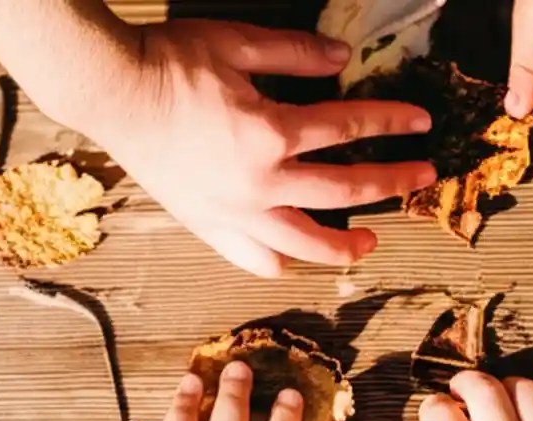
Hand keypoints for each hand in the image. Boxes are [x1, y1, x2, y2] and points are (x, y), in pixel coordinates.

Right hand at [94, 20, 435, 276]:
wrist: (111, 91)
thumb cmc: (170, 62)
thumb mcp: (239, 44)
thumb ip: (297, 53)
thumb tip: (344, 59)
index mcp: (271, 134)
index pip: (348, 127)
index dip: (391, 121)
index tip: (421, 123)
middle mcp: (259, 183)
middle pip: (343, 190)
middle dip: (391, 182)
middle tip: (422, 177)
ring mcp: (233, 212)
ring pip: (302, 243)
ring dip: (343, 245)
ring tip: (369, 242)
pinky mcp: (207, 224)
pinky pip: (250, 257)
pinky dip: (277, 263)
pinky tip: (294, 262)